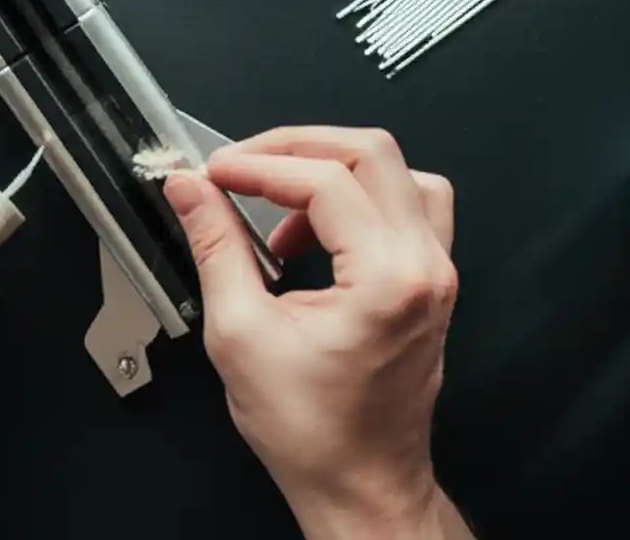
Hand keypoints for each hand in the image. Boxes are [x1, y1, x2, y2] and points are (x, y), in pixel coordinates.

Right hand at [164, 127, 470, 538]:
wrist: (360, 483)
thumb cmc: (314, 433)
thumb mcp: (240, 333)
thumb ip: (215, 247)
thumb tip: (193, 193)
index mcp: (388, 280)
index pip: (324, 181)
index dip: (260, 165)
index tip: (216, 173)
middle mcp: (425, 268)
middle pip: (372, 154)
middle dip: (298, 147)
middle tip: (244, 163)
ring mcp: (436, 274)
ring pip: (399, 174)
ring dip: (334, 169)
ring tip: (280, 197)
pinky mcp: (431, 283)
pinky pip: (407, 208)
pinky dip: (357, 200)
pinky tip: (313, 230)